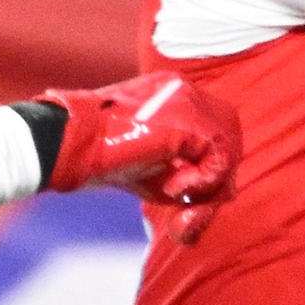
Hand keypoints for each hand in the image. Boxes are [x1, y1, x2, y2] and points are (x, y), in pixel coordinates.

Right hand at [27, 72, 240, 240]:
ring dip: (207, 190)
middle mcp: (188, 92)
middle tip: (186, 212)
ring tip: (174, 202)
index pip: (215, 133)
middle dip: (215, 183)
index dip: (209, 172)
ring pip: (228, 152)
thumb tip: (226, 193)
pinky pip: (219, 159)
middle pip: (229, 140)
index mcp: (177, 96)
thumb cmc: (106, 161)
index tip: (181, 200)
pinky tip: (172, 189)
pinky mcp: (189, 122)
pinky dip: (202, 183)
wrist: (75, 146)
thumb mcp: (155, 170)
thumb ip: (190, 176)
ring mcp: (190, 102)